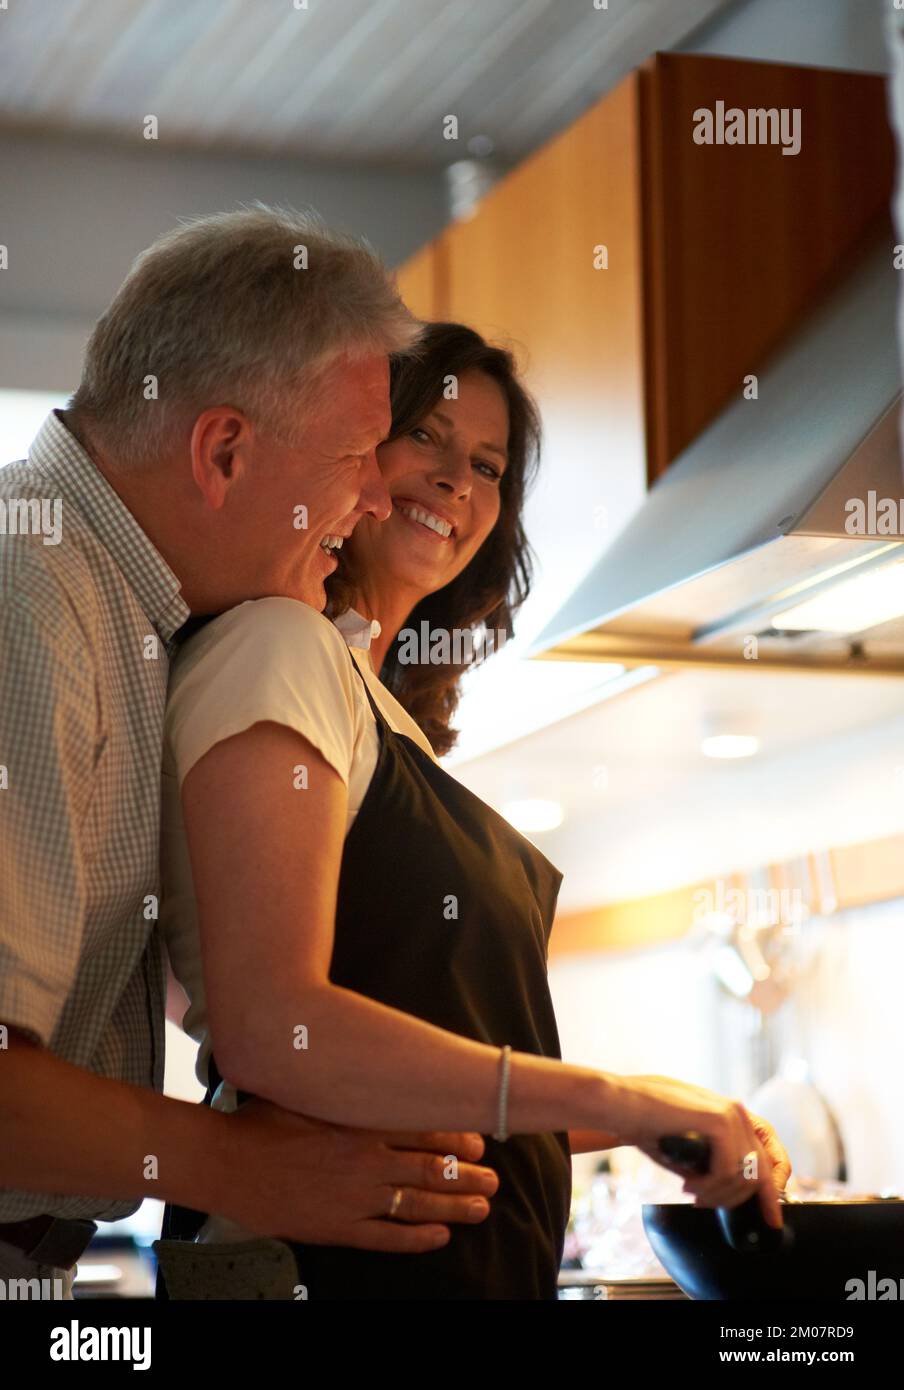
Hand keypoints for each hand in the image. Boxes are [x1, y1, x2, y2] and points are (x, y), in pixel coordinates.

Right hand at [221, 1099, 498, 1250]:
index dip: (456, 1138)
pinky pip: (386, 1237)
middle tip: (492, 1179)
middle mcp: (365, 1161)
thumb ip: (346, 1085)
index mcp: (361, 1123)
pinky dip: (416, 1238)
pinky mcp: (337, 1228)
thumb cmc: (263, 1120)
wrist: (228, 1163)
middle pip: (430, 1168)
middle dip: (467, 1175)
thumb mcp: (309, 1089)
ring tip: (482, 1208)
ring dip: (454, 1206)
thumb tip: (374, 1064)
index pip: (423, 1129)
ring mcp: (354, 1198)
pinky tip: (439, 1236)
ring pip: (417, 1203)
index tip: (478, 1142)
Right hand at [610, 1075, 789, 1228]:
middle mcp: (737, 1112)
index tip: (770, 1219)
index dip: (771, 1192)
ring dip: (718, 1195)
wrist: (622, 1104)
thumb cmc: (648, 1125)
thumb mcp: (689, 1150)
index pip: (767, 1159)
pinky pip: (728, 1171)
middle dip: (737, 1200)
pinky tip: (689, 1184)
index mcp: (732, 1116)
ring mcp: (731, 1114)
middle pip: (762, 1172)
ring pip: (745, 1176)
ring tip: (692, 1193)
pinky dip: (709, 1186)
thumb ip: (713, 1166)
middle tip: (704, 1205)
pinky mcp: (719, 1121)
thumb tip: (729, 1196)